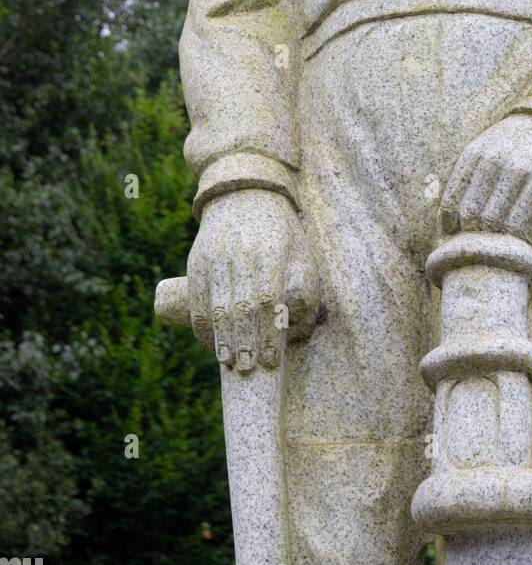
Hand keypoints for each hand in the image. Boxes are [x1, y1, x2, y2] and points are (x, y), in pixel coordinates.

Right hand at [187, 189, 319, 371]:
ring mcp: (212, 258)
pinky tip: (213, 346)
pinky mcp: (195, 263)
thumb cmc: (281, 233)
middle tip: (249, 369)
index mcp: (269, 251)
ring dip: (222, 340)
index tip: (272, 360)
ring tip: (231, 365)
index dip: (268, 333)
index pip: (266, 300)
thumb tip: (296, 328)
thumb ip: (303, 289)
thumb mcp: (301, 252)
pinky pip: (196, 302)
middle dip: (243, 343)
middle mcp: (237, 254)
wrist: (244, 195)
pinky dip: (202, 328)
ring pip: (213, 307)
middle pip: (238, 307)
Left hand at [439, 113, 531, 246]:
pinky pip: (519, 225)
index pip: (450, 204)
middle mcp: (494, 162)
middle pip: (471, 216)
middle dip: (474, 234)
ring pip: (494, 223)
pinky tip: (525, 235)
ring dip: (497, 238)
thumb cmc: (511, 151)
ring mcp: (519, 174)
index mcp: (474, 155)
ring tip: (505, 241)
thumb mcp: (482, 154)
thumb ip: (464, 182)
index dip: (450, 226)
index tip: (458, 234)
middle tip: (486, 241)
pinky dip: (519, 237)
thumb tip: (447, 226)